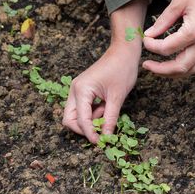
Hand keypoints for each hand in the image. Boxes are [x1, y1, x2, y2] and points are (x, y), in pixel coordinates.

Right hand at [62, 0, 147, 143]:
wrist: (124, 50)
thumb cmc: (122, 69)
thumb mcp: (117, 96)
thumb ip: (110, 118)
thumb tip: (106, 138)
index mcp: (81, 90)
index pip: (80, 120)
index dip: (89, 134)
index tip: (100, 143)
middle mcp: (75, 90)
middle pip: (70, 119)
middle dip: (84, 129)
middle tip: (101, 131)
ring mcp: (78, 89)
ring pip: (76, 115)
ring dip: (90, 120)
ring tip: (108, 111)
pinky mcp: (84, 89)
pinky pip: (83, 108)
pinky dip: (93, 113)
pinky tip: (106, 107)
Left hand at [141, 0, 194, 76]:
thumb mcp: (178, 2)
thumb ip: (163, 22)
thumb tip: (149, 35)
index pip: (167, 48)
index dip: (152, 46)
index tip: (144, 40)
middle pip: (180, 67)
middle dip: (161, 69)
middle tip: (147, 64)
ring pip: (193, 69)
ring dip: (175, 71)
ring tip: (161, 67)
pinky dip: (189, 65)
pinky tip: (178, 59)